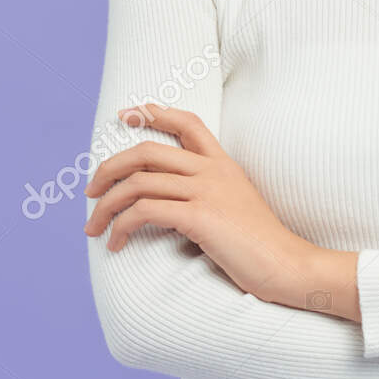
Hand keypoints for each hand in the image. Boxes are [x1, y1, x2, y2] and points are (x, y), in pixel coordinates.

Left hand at [83, 102, 313, 302]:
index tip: (127, 113)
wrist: (288, 265)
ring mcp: (207, 191)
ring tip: (94, 227)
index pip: (187, 123)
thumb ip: (209, 195)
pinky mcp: (200, 217)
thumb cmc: (261, 246)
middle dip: (109, 169)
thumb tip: (167, 204)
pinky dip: (121, 226)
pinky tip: (116, 243)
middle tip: (90, 192)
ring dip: (106, 206)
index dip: (153, 113)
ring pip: (138, 182)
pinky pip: (145, 211)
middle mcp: (213, 171)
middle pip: (147, 151)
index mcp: (224, 164)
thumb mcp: (237, 206)